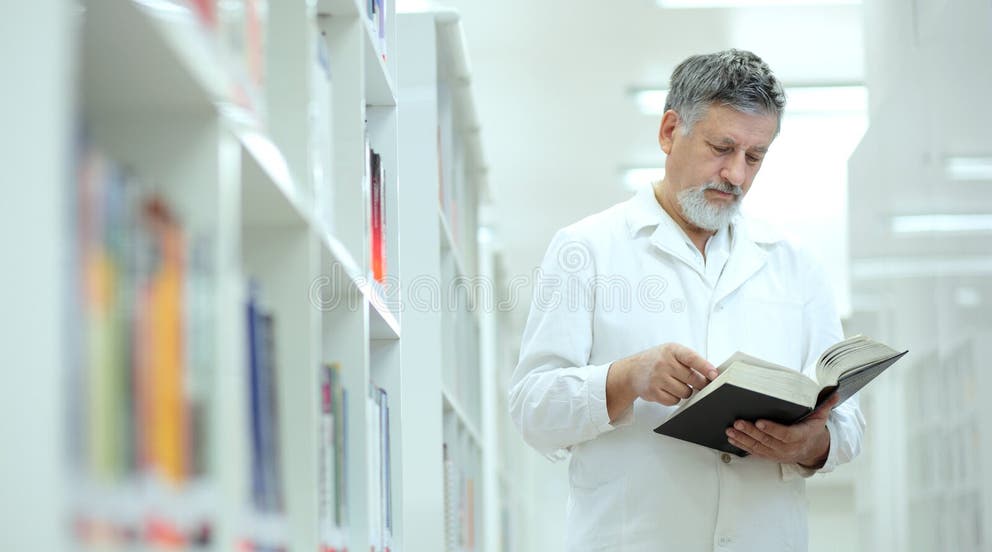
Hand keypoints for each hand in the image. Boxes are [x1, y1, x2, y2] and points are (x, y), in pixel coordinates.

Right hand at [607, 343, 717, 419]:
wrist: (631, 371)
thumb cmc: (656, 361)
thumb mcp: (671, 352)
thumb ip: (689, 360)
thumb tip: (710, 374)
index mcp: (672, 350)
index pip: (692, 358)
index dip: (705, 367)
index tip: (714, 375)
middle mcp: (664, 363)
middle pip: (693, 379)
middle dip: (700, 384)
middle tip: (699, 383)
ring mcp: (658, 378)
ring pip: (686, 392)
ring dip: (686, 391)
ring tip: (676, 384)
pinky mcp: (654, 392)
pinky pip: (675, 401)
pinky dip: (675, 398)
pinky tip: (668, 390)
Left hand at [725, 393, 839, 466]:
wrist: (813, 450)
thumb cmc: (813, 430)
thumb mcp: (821, 417)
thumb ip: (826, 404)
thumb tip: (835, 391)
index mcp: (801, 436)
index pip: (785, 435)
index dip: (772, 429)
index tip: (759, 422)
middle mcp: (788, 448)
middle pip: (767, 441)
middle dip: (751, 432)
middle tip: (738, 422)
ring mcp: (778, 453)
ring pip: (758, 447)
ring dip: (743, 439)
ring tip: (730, 429)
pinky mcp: (770, 456)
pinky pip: (754, 452)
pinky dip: (742, 446)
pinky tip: (732, 438)